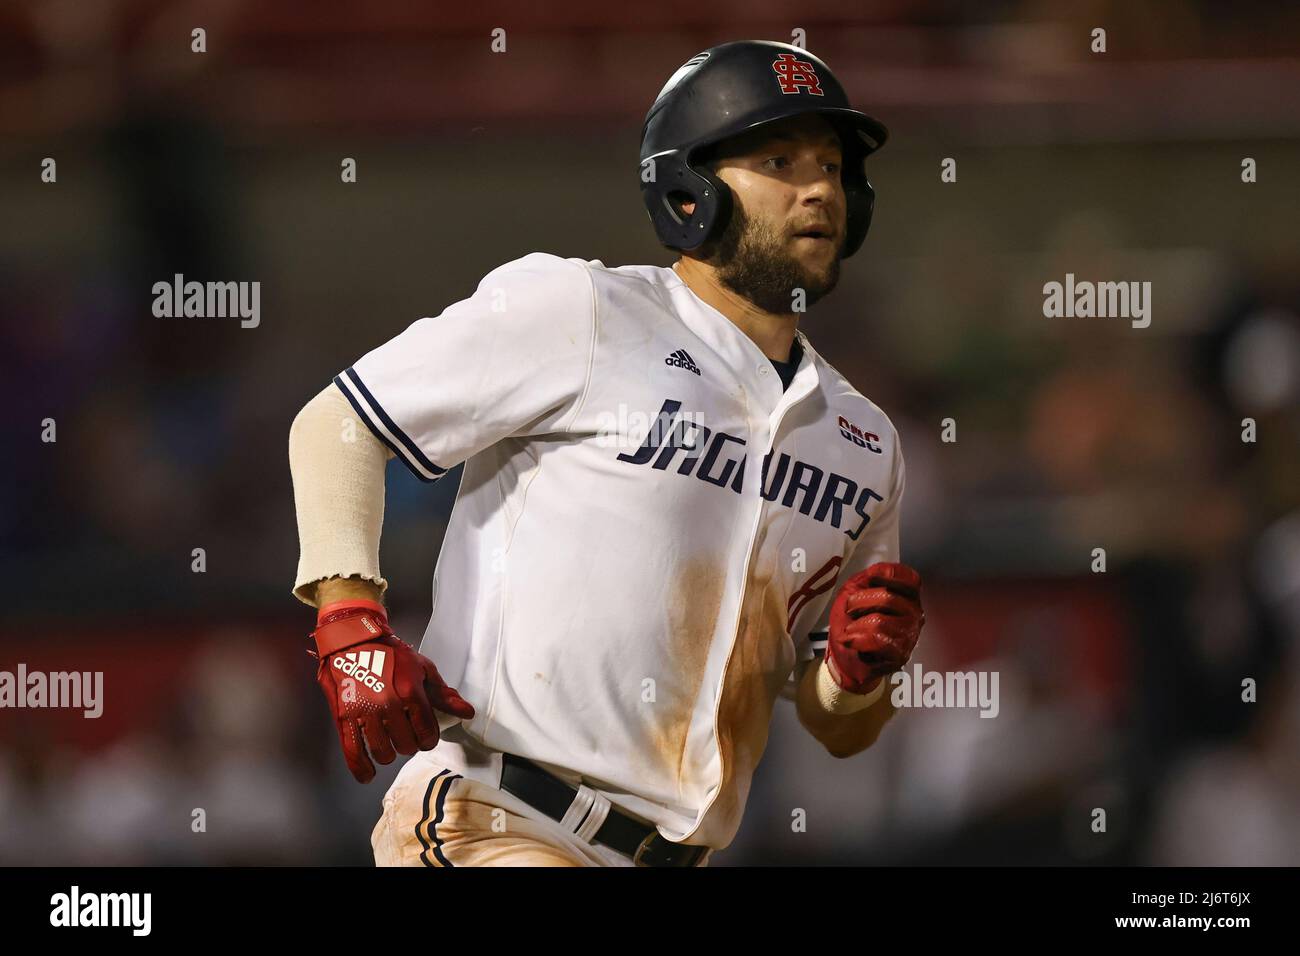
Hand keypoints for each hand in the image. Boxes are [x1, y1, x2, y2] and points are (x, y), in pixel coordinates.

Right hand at [310, 600, 474, 782]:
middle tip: (407, 735)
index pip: (427, 731)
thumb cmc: (390, 654)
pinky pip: (353, 751)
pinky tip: (368, 775)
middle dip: (410, 744)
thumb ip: (444, 694)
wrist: (353, 640)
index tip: (426, 736)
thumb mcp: (422, 668)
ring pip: (383, 752)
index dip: (429, 738)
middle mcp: (388, 704)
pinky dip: (361, 768)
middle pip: (406, 745)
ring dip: (389, 753)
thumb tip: (467, 713)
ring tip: (389, 743)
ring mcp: (364, 712)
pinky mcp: (343, 717)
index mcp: (410, 691)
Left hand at [825, 562, 924, 695]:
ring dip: (856, 625)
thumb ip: (865, 578)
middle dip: (858, 602)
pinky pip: (877, 641)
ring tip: (851, 630)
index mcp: (906, 595)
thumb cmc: (851, 623)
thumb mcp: (853, 591)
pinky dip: (857, 640)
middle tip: (850, 610)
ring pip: (880, 621)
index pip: (910, 578)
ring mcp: (909, 634)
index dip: (888, 573)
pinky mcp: (901, 654)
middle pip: (888, 598)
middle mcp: (913, 613)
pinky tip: (853, 641)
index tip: (869, 577)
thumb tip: (875, 571)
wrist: (845, 656)